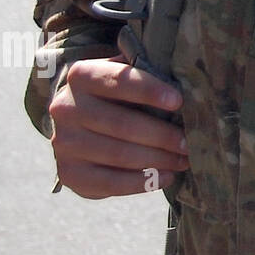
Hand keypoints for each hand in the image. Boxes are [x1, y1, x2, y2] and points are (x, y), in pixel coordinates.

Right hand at [48, 57, 188, 198]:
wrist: (79, 118)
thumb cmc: (118, 91)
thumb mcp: (128, 72)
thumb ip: (149, 72)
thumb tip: (190, 87)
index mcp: (82, 75)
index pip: (118, 80)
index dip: (149, 91)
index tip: (178, 102)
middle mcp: (66, 108)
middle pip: (121, 124)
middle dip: (162, 135)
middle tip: (190, 142)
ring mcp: (63, 142)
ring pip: (118, 154)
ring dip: (158, 159)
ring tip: (185, 160)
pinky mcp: (69, 173)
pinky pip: (109, 182)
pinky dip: (142, 182)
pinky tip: (167, 177)